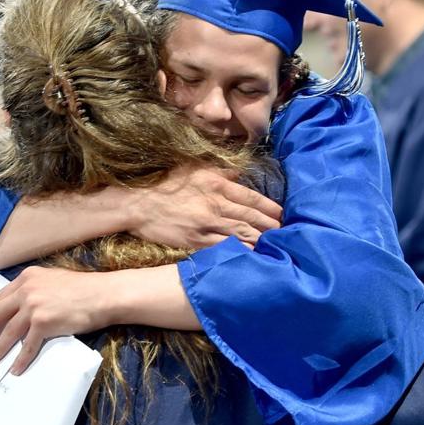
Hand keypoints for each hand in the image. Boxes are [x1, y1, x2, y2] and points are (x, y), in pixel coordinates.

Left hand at [0, 266, 114, 375]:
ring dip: (0, 347)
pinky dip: (21, 359)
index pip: (1, 296)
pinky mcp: (43, 323)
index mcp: (27, 277)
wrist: (102, 295)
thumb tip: (23, 305)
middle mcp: (26, 290)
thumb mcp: (53, 279)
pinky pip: (27, 346)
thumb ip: (35, 288)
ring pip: (9, 332)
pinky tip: (16, 368)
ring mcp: (33, 307)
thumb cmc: (83, 288)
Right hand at [126, 165, 281, 248]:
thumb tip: (239, 173)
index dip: (269, 207)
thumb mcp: (192, 168)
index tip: (282, 214)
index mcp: (216, 185)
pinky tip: (252, 256)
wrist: (137, 204)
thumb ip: (218, 170)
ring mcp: (207, 225)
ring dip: (261, 240)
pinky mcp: (196, 241)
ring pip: (242, 234)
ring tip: (275, 246)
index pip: (251, 197)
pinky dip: (240, 252)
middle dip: (271, 226)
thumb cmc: (163, 184)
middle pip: (251, 218)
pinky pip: (224, 248)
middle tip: (286, 232)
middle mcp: (215, 205)